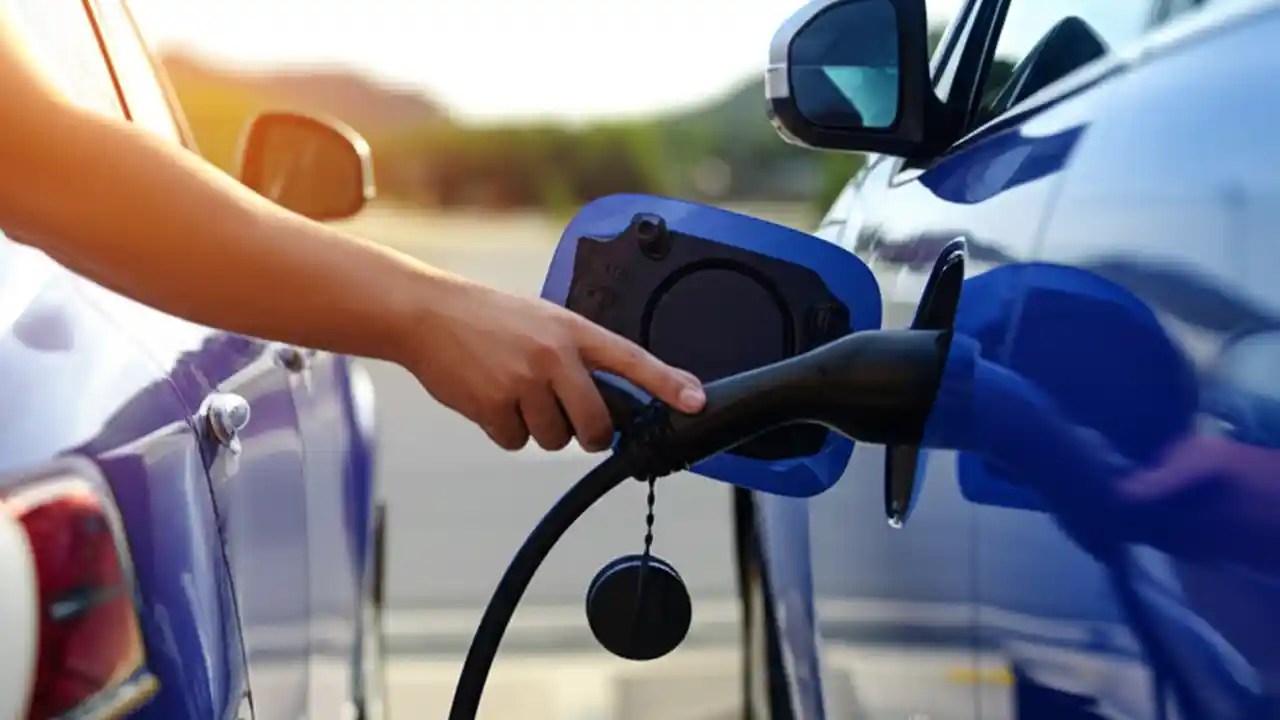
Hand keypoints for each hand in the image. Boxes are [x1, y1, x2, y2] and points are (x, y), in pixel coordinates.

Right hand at [399, 278, 703, 451]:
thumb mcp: (542, 322)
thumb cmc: (489, 320)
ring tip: (512, 391)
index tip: (696, 402)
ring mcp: (523, 382)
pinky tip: (489, 398)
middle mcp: (553, 355)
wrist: (427, 314)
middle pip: (595, 424)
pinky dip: (504, 429)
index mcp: (572, 330)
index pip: (632, 359)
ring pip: (553, 438)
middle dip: (590, 435)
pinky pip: (515, 442)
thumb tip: (605, 407)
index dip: (667, 383)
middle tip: (574, 423)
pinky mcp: (493, 405)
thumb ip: (574, 356)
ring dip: (537, 428)